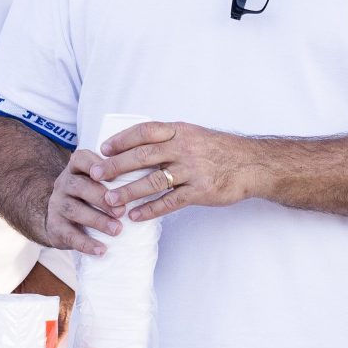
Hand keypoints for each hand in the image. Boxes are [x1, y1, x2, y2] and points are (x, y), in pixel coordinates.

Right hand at [42, 148, 124, 256]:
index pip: (81, 159)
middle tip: (122, 210)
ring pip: (74, 210)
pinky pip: (69, 235)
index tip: (114, 176)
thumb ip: (115, 176)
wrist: (59, 217)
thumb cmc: (88, 196)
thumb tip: (147, 180)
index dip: (96, 165)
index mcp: (75, 168)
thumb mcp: (97, 181)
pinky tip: (102, 250)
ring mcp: (56, 205)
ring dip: (98, 221)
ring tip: (117, 230)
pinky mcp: (55, 227)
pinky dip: (86, 243)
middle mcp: (63, 183)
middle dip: (102, 198)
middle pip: (79, 186)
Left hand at [79, 120, 256, 221]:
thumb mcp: (195, 135)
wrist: (252, 164)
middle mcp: (185, 148)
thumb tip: (137, 146)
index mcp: (181, 131)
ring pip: (153, 181)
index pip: (145, 131)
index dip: (122, 139)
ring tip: (109, 201)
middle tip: (95, 175)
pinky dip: (150, 209)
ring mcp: (193, 170)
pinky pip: (170, 202)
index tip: (103, 148)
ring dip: (128, 192)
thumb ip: (169, 140)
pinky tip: (135, 216)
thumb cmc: (220, 150)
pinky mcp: (200, 191)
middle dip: (116, 166)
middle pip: (143, 156)